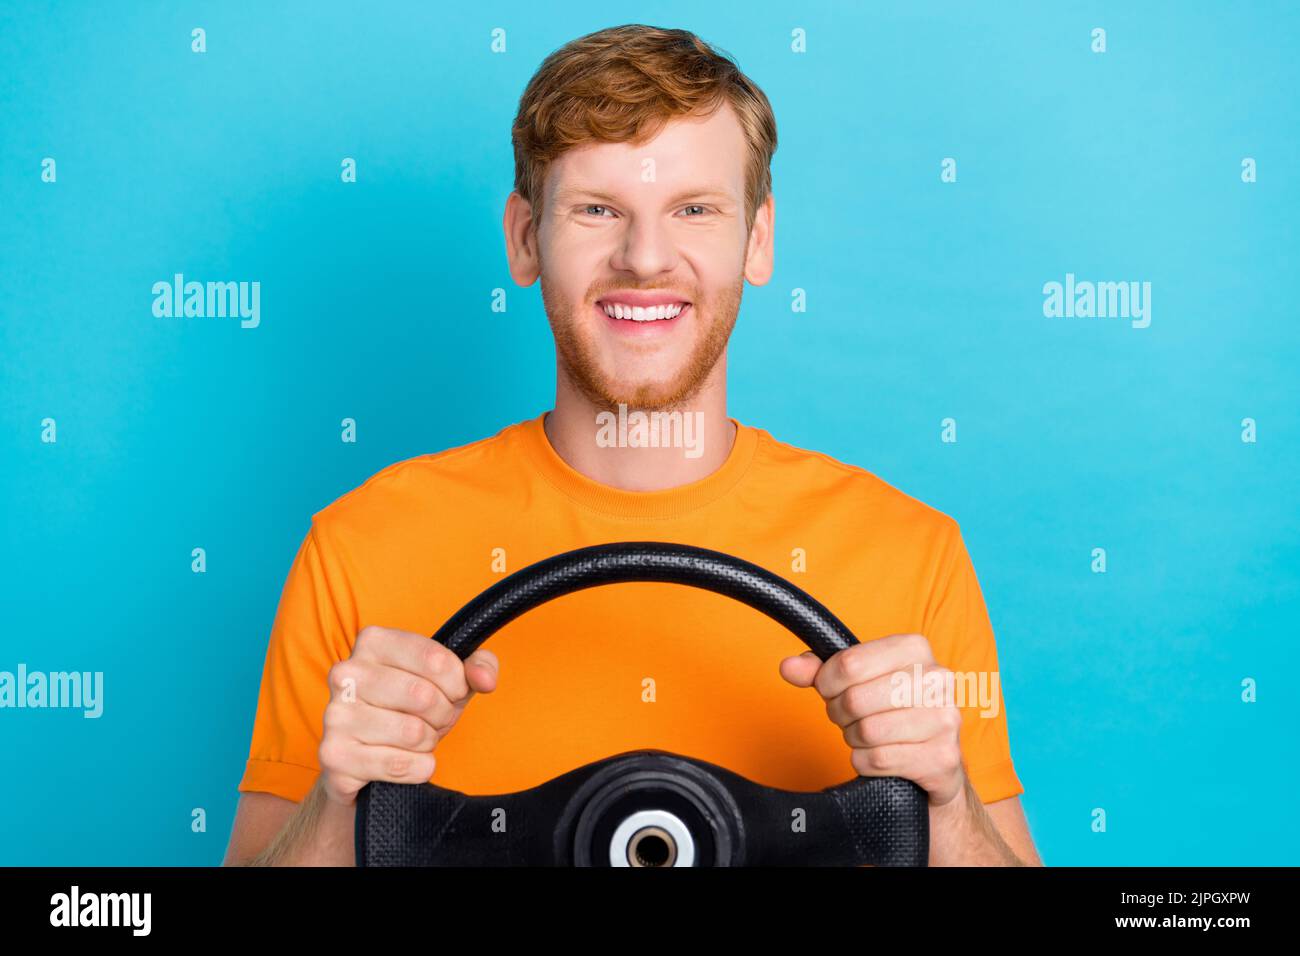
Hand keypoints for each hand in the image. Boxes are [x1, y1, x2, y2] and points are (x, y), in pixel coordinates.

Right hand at [318, 625, 499, 807]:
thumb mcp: (450, 679)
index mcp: (373, 641)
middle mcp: (346, 673)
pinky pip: (398, 764)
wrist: (369, 758)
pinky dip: (417, 768)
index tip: (453, 691)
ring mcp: (335, 714)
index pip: (436, 660)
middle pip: (423, 696)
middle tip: (434, 720)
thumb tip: (484, 679)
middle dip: (443, 715)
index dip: (457, 683)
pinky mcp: (335, 755)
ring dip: (428, 742)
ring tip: (417, 739)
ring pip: (412, 732)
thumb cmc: (412, 708)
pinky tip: (409, 762)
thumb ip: (477, 666)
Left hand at [779, 632, 965, 807]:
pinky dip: (866, 762)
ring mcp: (945, 719)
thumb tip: (788, 667)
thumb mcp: (858, 681)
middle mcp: (938, 679)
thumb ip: (820, 670)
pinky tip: (878, 756)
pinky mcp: (943, 758)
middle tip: (848, 717)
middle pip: (855, 699)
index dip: (827, 682)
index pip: (849, 664)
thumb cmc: (892, 710)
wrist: (935, 760)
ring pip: (868, 731)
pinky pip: (879, 760)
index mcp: (915, 648)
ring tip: (865, 735)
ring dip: (854, 738)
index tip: (830, 690)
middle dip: (840, 713)